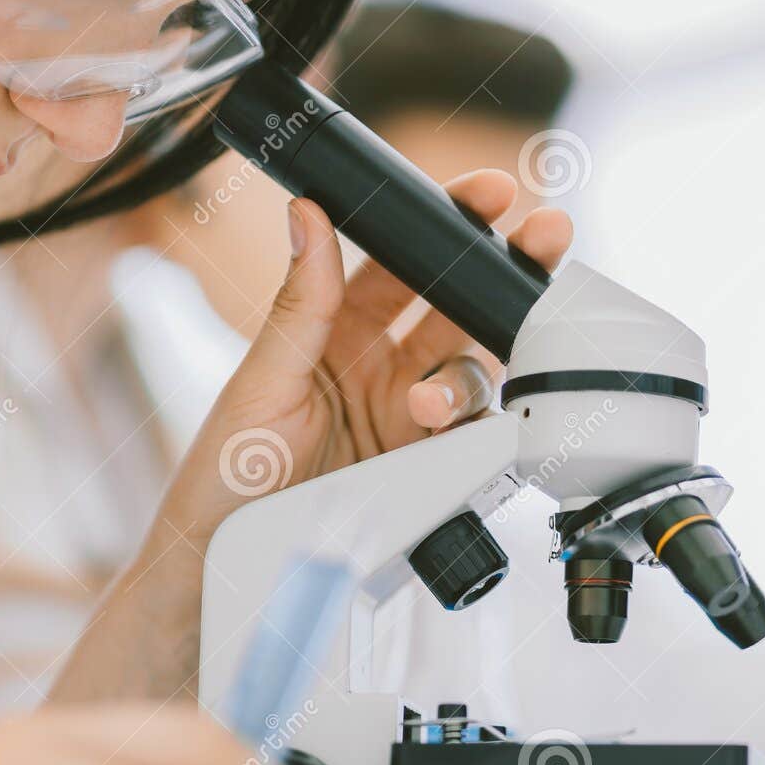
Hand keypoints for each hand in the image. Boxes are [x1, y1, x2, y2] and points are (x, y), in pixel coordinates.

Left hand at [161, 168, 571, 534]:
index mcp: (334, 327)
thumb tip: (308, 214)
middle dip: (502, 269)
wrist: (223, 570)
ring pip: (471, 370)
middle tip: (541, 239)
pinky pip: (475, 437)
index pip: (400, 260)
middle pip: (456, 303)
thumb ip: (299, 303)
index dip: (444, 224)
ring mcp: (405, 418)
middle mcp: (378, 365)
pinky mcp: (424, 470)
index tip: (485, 194)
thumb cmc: (223, 476)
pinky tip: (448, 435)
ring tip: (426, 405)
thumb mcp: (262, 383)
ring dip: (467, 373)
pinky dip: (476, 430)